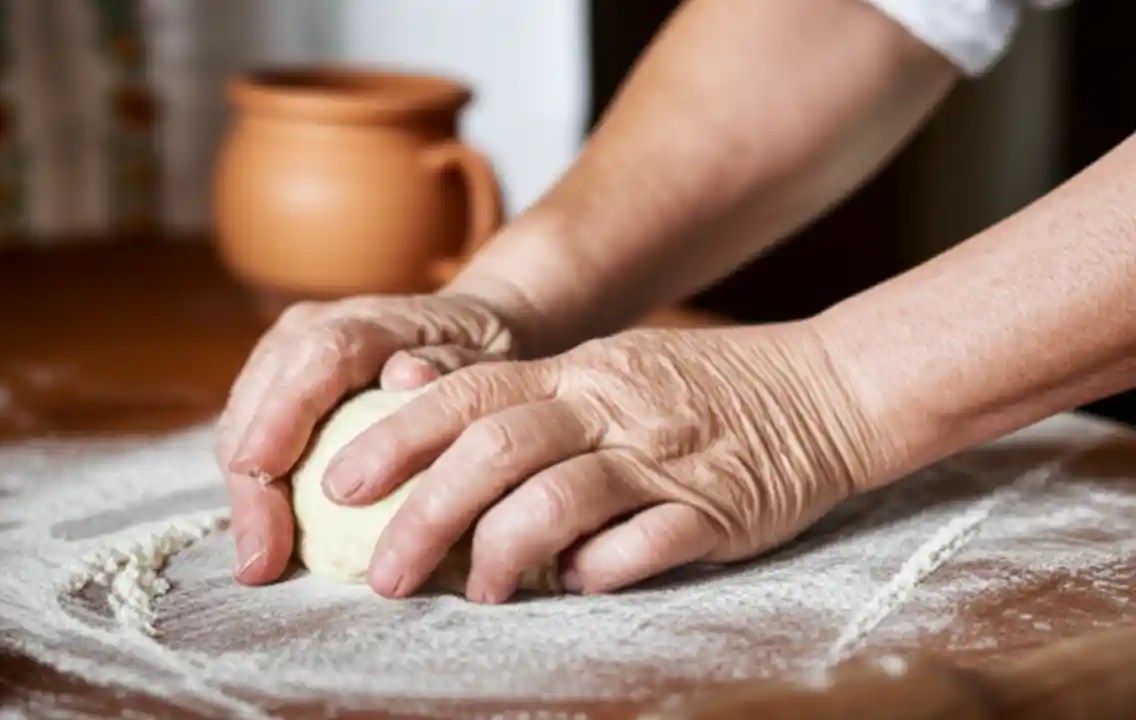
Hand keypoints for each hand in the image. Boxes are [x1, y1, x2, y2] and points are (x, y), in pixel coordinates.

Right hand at [216, 292, 526, 584]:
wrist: (468, 329)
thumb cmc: (481, 351)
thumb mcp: (488, 356)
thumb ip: (452, 367)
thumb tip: (406, 378)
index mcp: (367, 321)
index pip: (316, 357)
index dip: (283, 412)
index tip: (261, 468)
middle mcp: (311, 330)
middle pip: (263, 398)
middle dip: (254, 482)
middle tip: (261, 558)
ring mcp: (284, 358)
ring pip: (243, 422)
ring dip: (246, 496)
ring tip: (258, 562)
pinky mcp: (274, 388)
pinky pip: (250, 439)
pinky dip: (255, 491)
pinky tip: (267, 541)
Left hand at [321, 323, 891, 601]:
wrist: (822, 390)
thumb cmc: (702, 386)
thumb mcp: (610, 366)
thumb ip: (526, 393)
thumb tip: (423, 410)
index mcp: (579, 371)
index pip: (468, 393)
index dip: (396, 438)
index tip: (339, 484)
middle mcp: (610, 407)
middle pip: (494, 451)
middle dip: (425, 514)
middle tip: (385, 573)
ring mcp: (662, 458)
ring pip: (558, 499)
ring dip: (503, 553)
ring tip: (480, 591)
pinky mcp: (714, 511)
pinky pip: (642, 546)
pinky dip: (597, 571)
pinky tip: (577, 585)